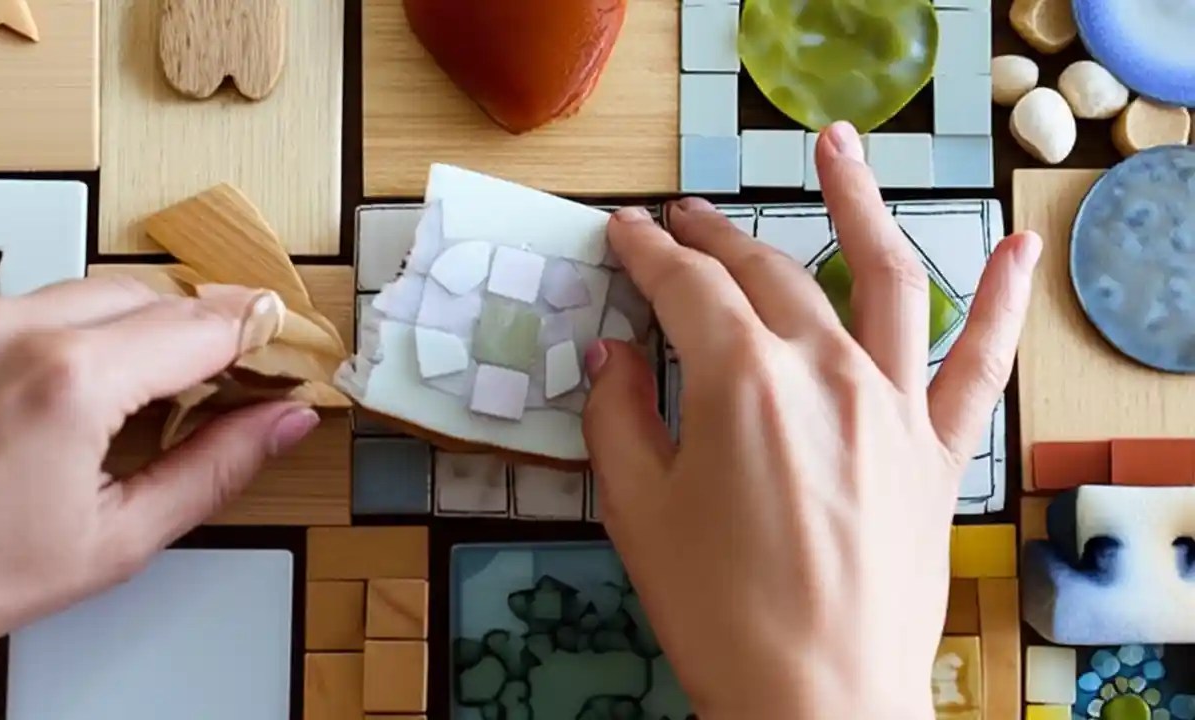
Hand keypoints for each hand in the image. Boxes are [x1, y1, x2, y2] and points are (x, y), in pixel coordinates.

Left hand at [0, 278, 318, 679]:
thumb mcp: (118, 538)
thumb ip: (215, 468)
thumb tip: (282, 422)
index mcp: (70, 384)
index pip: (203, 326)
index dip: (256, 332)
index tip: (286, 344)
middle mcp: (13, 332)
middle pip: (154, 295)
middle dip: (202, 327)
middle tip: (231, 372)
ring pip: (93, 291)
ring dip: (139, 325)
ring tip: (153, 385)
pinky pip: (33, 303)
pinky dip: (75, 329)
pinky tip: (82, 383)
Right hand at [582, 122, 1040, 719]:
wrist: (817, 701)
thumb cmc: (717, 611)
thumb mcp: (637, 509)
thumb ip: (619, 415)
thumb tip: (613, 352)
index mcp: (742, 381)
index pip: (685, 287)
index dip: (645, 252)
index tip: (622, 232)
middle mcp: (825, 369)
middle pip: (767, 271)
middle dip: (715, 237)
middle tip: (682, 222)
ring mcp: (892, 402)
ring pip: (882, 274)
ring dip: (857, 200)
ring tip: (836, 147)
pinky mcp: (937, 447)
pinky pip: (977, 362)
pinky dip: (999, 300)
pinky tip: (1013, 247)